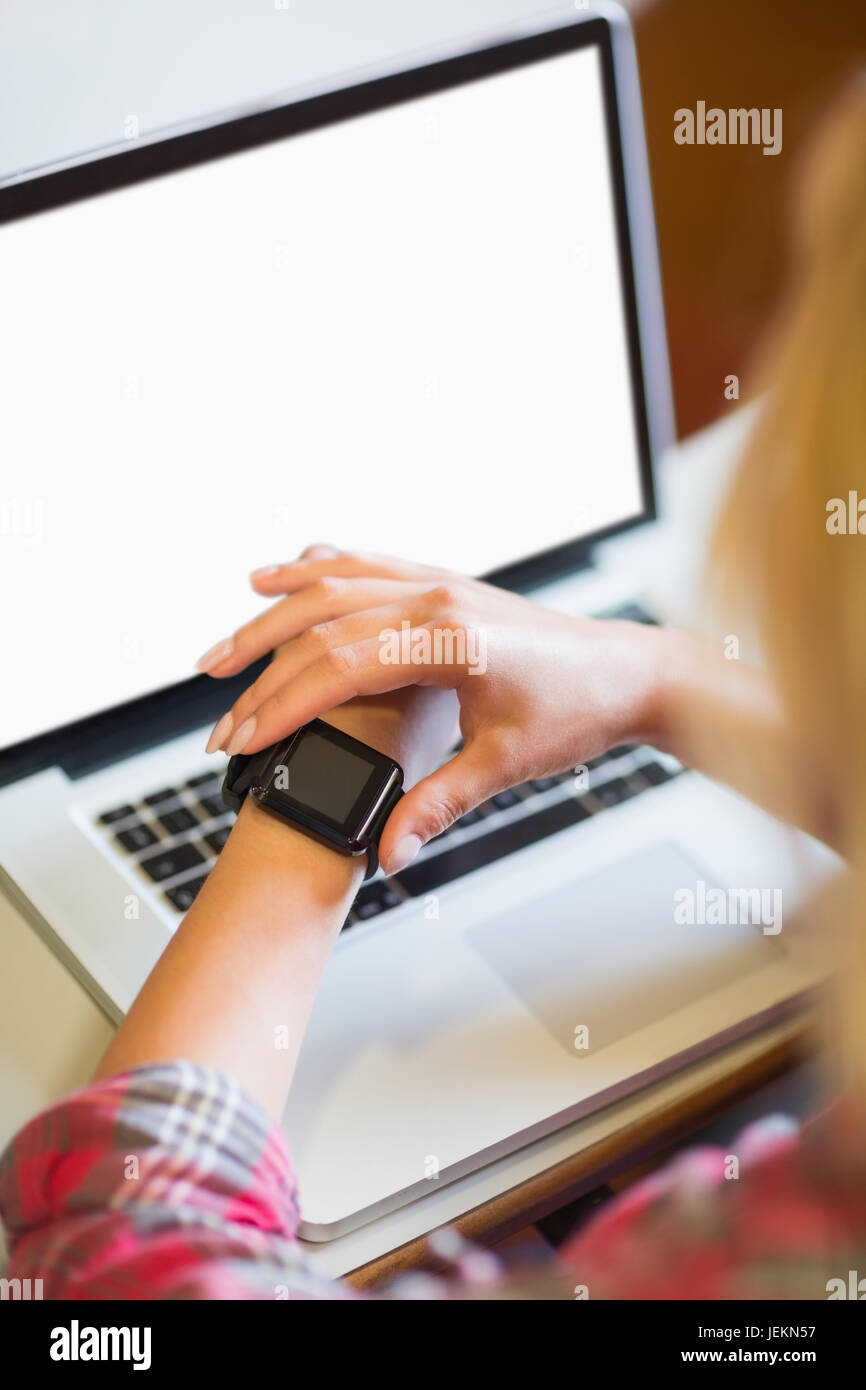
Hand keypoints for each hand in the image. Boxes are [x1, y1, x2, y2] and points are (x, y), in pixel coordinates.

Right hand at [196, 545, 671, 872]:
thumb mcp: (507, 765)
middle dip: (260, 665)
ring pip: (337, 582)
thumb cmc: (577, 712)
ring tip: (225, 642)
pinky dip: (321, 568)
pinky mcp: (446, 585)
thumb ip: (440, 804)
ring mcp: (440, 583)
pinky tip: (289, 574)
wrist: (629, 672)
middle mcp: (438, 597)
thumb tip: (388, 853)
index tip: (241, 738)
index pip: (339, 667)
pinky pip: (369, 565)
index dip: (282, 706)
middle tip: (214, 704)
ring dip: (275, 610)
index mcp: (449, 638)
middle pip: (322, 619)